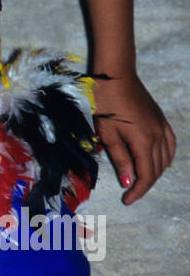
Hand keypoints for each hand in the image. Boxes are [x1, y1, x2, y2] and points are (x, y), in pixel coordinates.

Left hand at [93, 72, 175, 205]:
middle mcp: (158, 136)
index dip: (138, 191)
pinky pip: (170, 144)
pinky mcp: (161, 119)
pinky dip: (165, 157)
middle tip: (130, 192)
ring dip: (155, 172)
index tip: (127, 200)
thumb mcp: (107, 134)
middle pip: (156, 169)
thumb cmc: (105, 103)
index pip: (146, 175)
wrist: (115, 75)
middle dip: (145, 184)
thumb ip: (120, 159)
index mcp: (143, 141)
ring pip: (165, 158)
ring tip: (140, 179)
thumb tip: (130, 181)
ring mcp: (162, 126)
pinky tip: (158, 161)